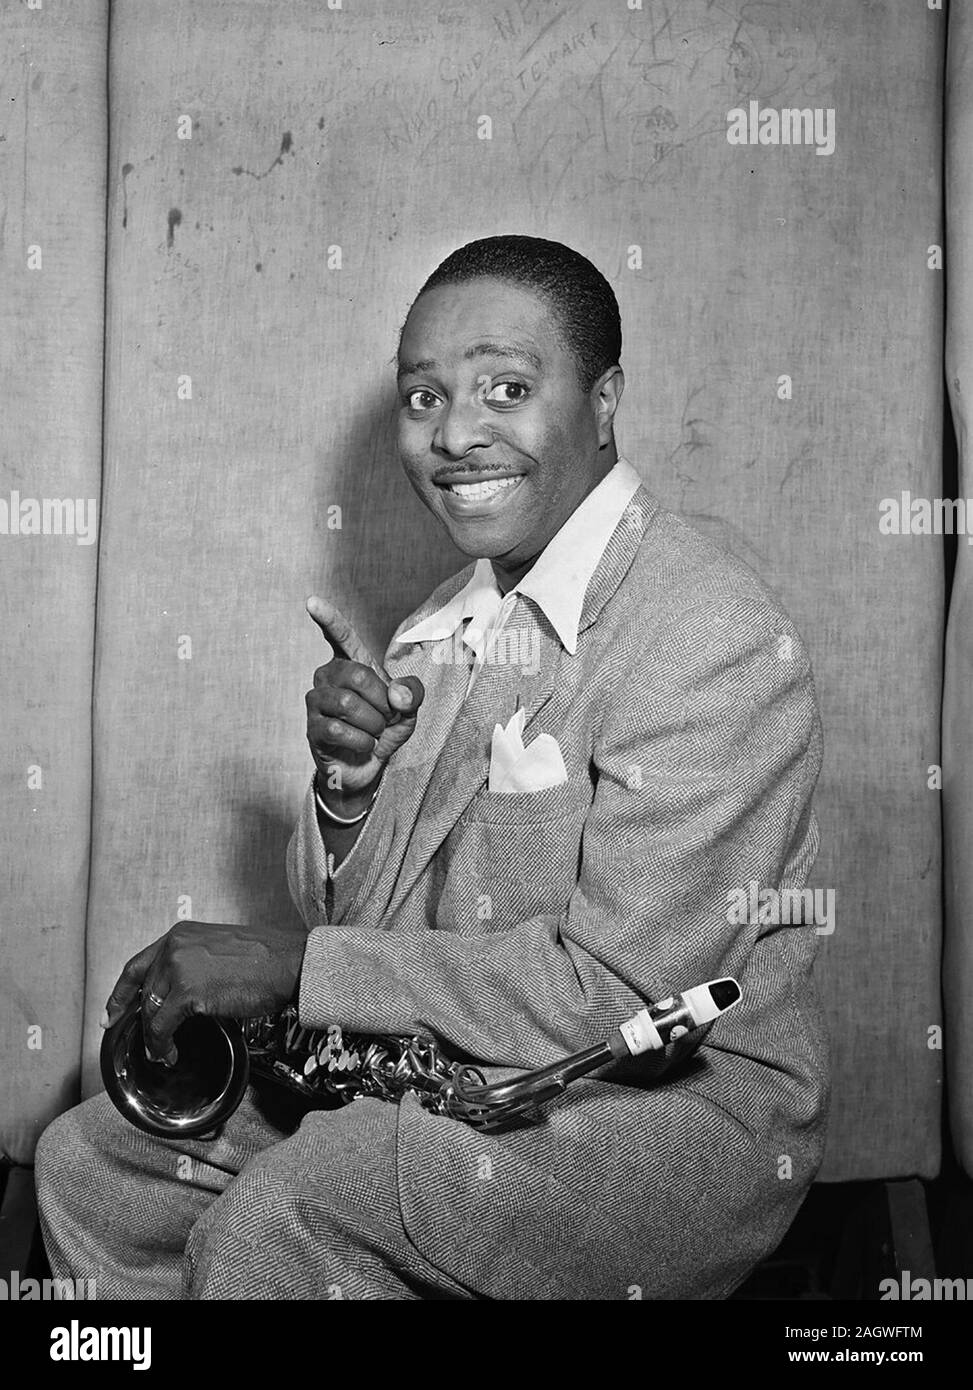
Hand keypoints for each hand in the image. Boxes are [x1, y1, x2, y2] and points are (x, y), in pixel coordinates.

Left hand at [103, 920, 307, 1063]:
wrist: (290, 962)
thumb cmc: (266, 958)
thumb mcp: (219, 949)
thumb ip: (193, 963)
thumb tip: (180, 994)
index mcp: (180, 935)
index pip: (137, 965)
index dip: (120, 992)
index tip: (112, 1011)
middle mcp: (174, 947)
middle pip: (142, 991)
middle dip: (134, 1019)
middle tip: (138, 1040)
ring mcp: (178, 968)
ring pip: (149, 1010)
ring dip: (152, 1037)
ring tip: (161, 1052)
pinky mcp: (188, 993)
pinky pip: (161, 1026)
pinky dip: (161, 1044)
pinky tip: (170, 1053)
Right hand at [305, 595, 424, 806]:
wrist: (369, 766)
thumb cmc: (384, 729)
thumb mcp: (409, 708)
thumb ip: (412, 693)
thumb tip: (397, 694)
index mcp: (351, 664)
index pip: (339, 637)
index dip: (328, 620)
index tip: (311, 602)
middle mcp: (328, 676)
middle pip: (358, 675)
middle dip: (382, 701)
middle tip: (386, 717)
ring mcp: (316, 701)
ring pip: (347, 704)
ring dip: (372, 723)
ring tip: (374, 732)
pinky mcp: (312, 728)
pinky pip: (338, 730)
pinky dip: (361, 741)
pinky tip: (362, 744)